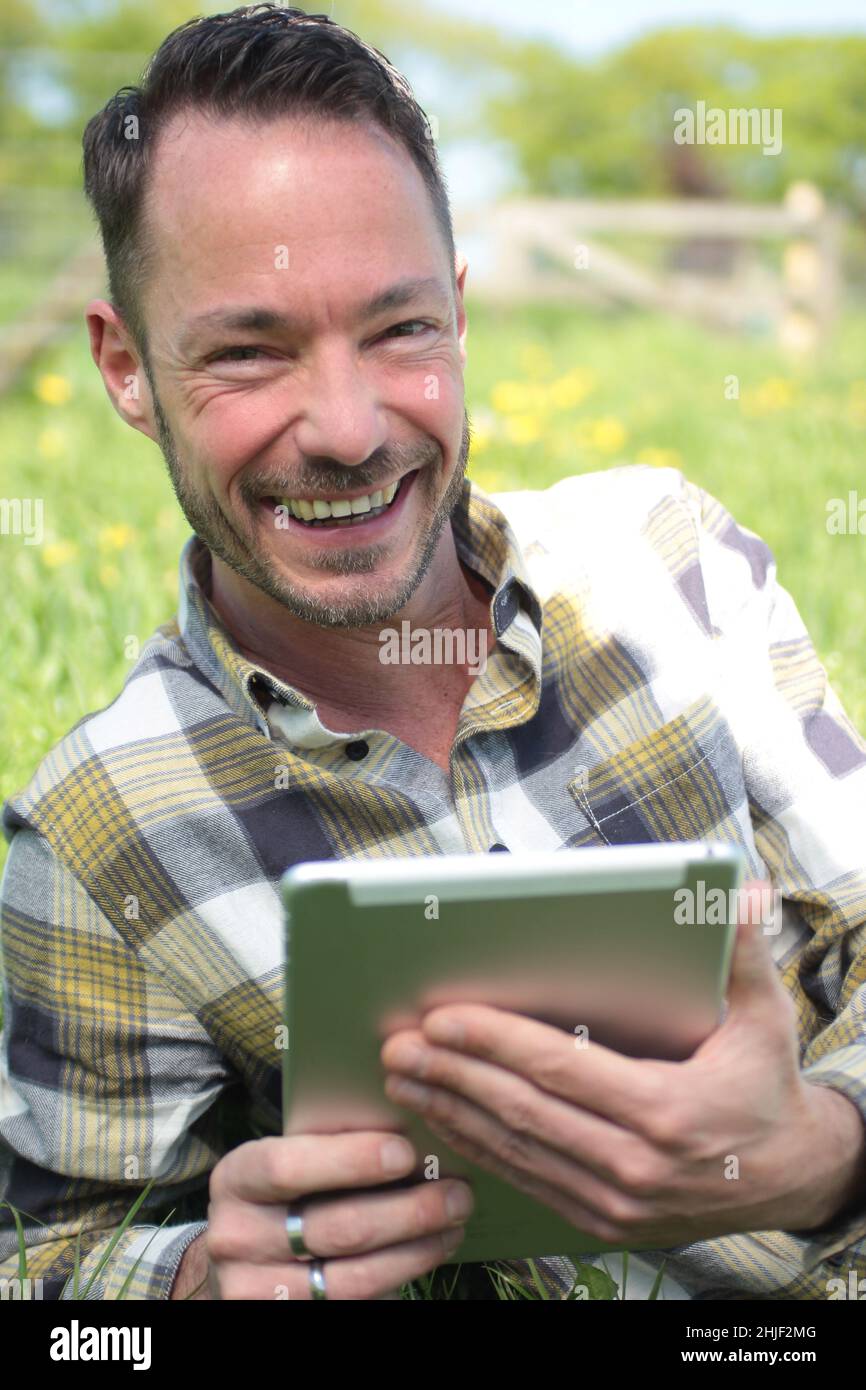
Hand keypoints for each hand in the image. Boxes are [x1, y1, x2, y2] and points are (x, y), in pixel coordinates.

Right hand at [196, 1131, 472, 1298]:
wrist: (245, 1252)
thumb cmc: (284, 1188)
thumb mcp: (290, 1154)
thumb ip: (331, 1141)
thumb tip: (410, 1126)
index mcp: (237, 1178)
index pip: (288, 1167)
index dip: (350, 1160)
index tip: (406, 1151)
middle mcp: (237, 1236)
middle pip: (336, 1228)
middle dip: (408, 1210)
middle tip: (458, 1192)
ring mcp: (256, 1288)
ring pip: (354, 1278)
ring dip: (416, 1250)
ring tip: (454, 1223)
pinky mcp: (285, 1319)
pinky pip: (354, 1304)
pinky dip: (399, 1278)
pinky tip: (427, 1251)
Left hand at [381, 883, 865, 1248]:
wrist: (789, 1177)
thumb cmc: (766, 1086)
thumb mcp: (764, 1016)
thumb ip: (742, 950)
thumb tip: (739, 888)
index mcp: (669, 1112)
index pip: (561, 1069)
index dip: (496, 1041)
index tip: (443, 1015)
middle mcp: (636, 1166)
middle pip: (523, 1111)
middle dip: (454, 1073)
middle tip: (400, 1042)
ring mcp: (616, 1202)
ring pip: (516, 1150)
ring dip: (451, 1111)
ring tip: (404, 1075)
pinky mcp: (602, 1220)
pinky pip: (527, 1180)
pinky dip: (479, 1148)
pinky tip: (444, 1119)